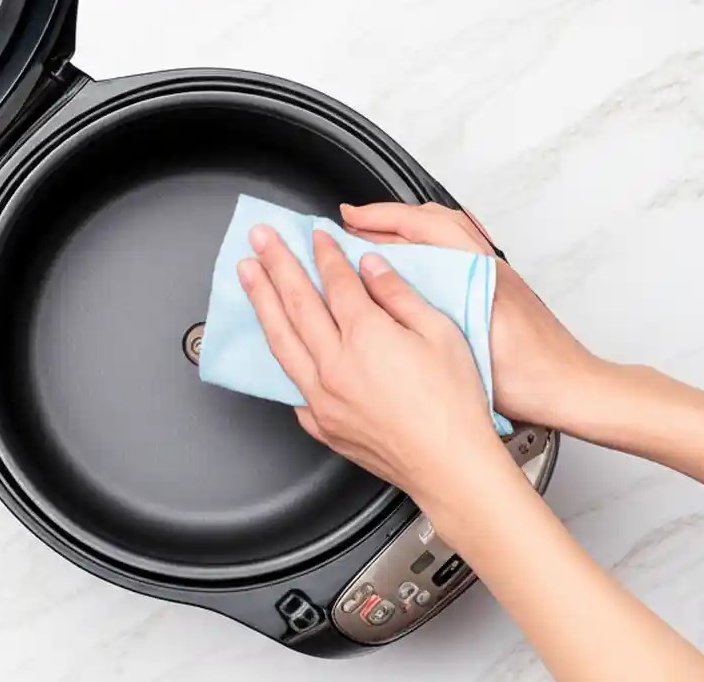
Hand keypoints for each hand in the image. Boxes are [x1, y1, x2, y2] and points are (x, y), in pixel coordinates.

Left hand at [237, 225, 525, 524]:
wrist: (451, 468)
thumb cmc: (455, 406)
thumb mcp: (441, 334)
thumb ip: (399, 295)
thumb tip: (371, 267)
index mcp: (366, 338)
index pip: (336, 283)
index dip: (325, 255)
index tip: (316, 235)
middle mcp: (335, 365)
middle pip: (297, 303)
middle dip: (276, 264)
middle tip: (260, 237)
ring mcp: (323, 397)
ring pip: (282, 341)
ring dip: (262, 302)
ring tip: (248, 275)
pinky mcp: (322, 424)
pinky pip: (291, 384)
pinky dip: (280, 356)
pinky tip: (274, 342)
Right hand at [341, 202, 602, 430]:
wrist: (572, 389)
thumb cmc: (529, 379)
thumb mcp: (466, 347)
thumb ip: (427, 314)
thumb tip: (382, 283)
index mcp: (479, 273)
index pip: (423, 227)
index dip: (381, 219)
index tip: (349, 219)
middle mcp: (488, 264)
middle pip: (433, 219)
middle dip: (389, 216)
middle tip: (352, 223)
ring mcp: (495, 272)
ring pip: (447, 229)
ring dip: (409, 226)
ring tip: (376, 235)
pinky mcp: (498, 285)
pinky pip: (457, 245)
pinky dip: (429, 241)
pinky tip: (413, 259)